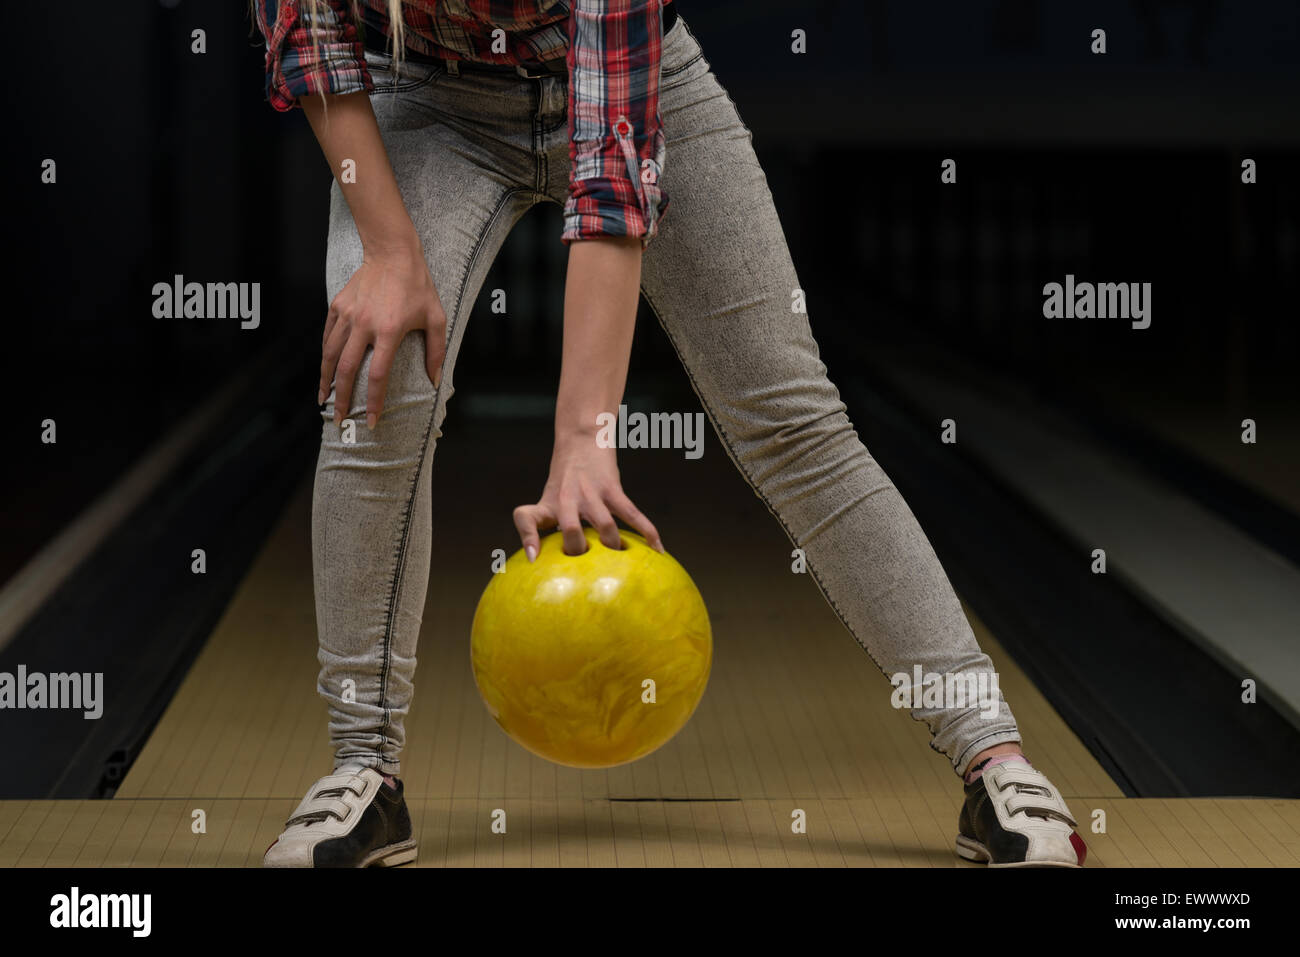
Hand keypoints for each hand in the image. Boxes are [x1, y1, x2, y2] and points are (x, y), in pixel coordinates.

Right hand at [320, 242, 445, 427]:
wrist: (393, 253)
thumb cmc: (418, 286)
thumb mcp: (436, 318)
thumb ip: (436, 351)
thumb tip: (435, 381)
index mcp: (389, 331)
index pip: (377, 375)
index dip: (373, 401)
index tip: (371, 420)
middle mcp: (364, 325)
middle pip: (345, 369)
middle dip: (341, 397)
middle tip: (339, 417)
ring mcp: (348, 315)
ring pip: (329, 354)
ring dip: (326, 379)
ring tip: (324, 398)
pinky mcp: (338, 305)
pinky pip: (328, 335)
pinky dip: (324, 354)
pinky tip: (325, 368)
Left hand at [513, 433, 663, 559]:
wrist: (581, 440)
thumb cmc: (565, 481)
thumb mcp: (548, 501)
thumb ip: (547, 529)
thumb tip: (541, 559)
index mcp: (546, 505)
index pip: (525, 519)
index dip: (528, 539)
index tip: (535, 558)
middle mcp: (565, 499)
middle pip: (572, 531)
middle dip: (583, 553)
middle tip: (590, 568)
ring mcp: (590, 493)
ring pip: (606, 527)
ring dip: (615, 547)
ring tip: (621, 562)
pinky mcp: (612, 488)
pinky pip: (632, 514)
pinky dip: (647, 532)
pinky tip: (658, 549)